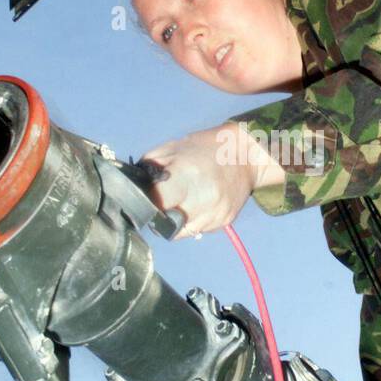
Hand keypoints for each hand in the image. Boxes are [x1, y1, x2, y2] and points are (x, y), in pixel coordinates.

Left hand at [142, 123, 263, 238]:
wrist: (246, 155)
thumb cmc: (204, 148)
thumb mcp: (171, 149)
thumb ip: (150, 170)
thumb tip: (134, 190)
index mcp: (187, 175)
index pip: (155, 204)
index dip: (144, 203)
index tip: (143, 198)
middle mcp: (203, 199)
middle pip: (165, 223)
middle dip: (158, 215)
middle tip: (160, 202)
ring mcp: (215, 214)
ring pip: (180, 232)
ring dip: (174, 221)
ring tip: (180, 201)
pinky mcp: (224, 222)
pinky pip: (196, 230)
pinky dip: (191, 221)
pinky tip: (196, 205)